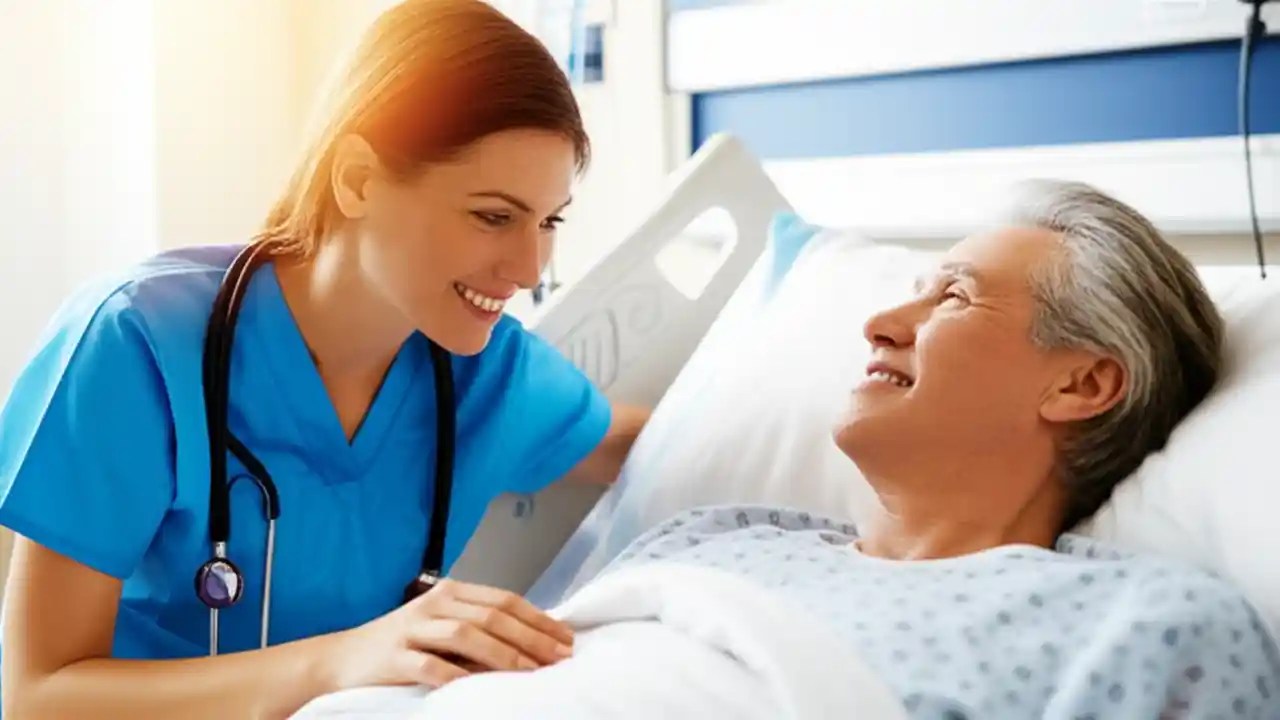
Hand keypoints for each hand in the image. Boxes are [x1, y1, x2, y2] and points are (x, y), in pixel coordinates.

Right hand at [325, 579, 574, 690]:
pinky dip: (457, 676)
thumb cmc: (400, 645)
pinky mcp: (394, 658)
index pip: (504, 599)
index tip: (566, 638)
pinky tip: (479, 687)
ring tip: (532, 671)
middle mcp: (433, 604)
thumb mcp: (441, 627)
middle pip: (491, 615)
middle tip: (559, 657)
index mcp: (450, 592)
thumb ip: (479, 628)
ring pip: (466, 634)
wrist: (340, 659)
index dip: (538, 618)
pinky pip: (431, 666)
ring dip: (504, 653)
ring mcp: (412, 629)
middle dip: (531, 636)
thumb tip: (535, 642)